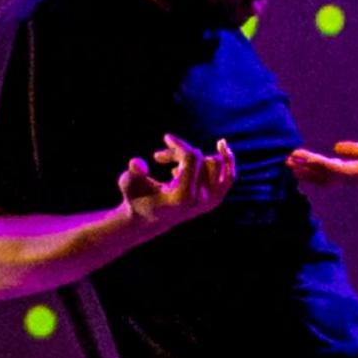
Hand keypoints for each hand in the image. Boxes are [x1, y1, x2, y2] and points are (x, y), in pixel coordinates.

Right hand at [117, 135, 236, 228]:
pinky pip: (229, 176)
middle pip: (201, 158)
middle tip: (159, 157)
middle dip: (180, 152)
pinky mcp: (215, 200)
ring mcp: (211, 201)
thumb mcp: (129, 185)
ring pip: (215, 162)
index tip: (166, 138)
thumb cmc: (137, 198)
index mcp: (182, 196)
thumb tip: (137, 164)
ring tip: (175, 166)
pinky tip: (222, 145)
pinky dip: (227, 160)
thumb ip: (132, 175)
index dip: (180, 144)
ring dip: (195, 158)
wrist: (149, 219)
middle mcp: (200, 200)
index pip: (192, 157)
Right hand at [287, 141, 357, 188]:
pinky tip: (308, 157)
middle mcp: (351, 179)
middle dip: (304, 170)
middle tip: (285, 163)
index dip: (311, 170)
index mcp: (353, 174)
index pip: (327, 174)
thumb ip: (355, 151)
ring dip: (307, 165)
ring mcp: (354, 178)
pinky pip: (334, 168)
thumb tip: (335, 148)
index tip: (295, 163)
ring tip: (290, 158)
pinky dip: (319, 162)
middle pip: (322, 176)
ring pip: (324, 172)